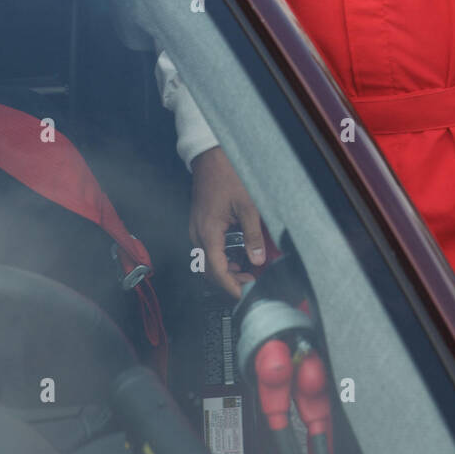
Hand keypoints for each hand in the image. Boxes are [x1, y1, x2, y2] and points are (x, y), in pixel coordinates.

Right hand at [189, 146, 265, 298]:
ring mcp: (196, 230)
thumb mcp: (248, 205)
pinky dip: (221, 259)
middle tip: (251, 284)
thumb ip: (253, 235)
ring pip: (207, 262)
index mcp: (208, 232)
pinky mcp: (200, 226)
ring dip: (225, 272)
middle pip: (209, 271)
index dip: (230, 286)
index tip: (243, 295)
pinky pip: (207, 250)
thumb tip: (258, 259)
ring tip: (248, 273)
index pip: (216, 270)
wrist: (210, 158)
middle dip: (229, 282)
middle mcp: (198, 234)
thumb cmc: (227, 176)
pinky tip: (238, 258)